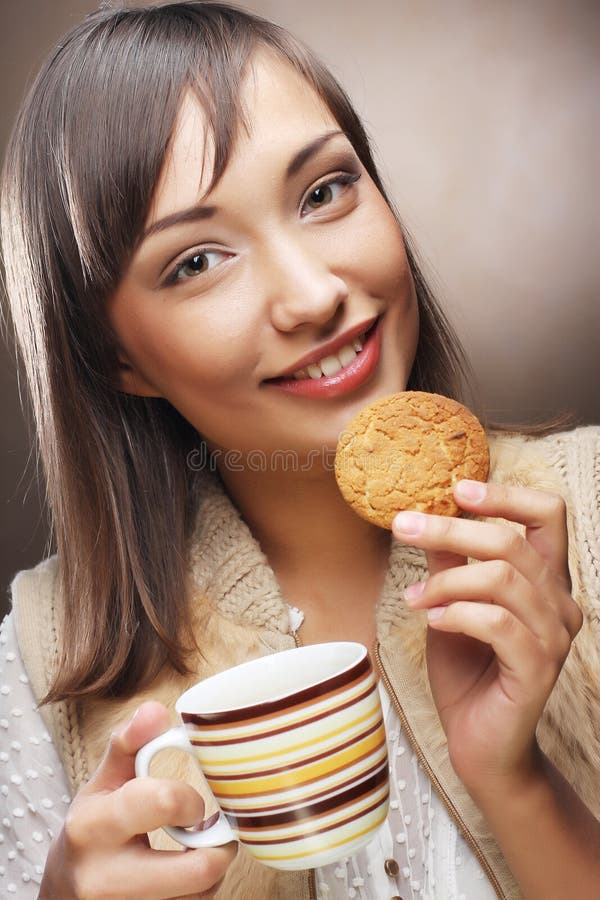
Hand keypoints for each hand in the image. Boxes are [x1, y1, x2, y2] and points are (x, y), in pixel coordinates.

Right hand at [40, 702, 235, 899]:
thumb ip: (129, 745)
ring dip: (210, 873)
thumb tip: (156, 710)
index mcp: (94, 826)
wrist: (64, 893)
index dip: (192, 801)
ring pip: (200, 896)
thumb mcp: (101, 785)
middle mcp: (104, 878)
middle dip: (219, 848)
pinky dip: (199, 894)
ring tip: (195, 853)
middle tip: (212, 832)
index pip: (165, 803)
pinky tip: (184, 879)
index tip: (194, 804)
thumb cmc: (91, 832)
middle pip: (197, 870)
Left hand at [392, 480, 581, 798]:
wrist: (479, 742)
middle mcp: (559, 603)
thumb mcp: (451, 603)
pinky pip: (497, 623)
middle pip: (511, 541)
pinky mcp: (537, 669)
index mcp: (545, 580)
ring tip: (415, 596)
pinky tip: (432, 621)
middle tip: (404, 526)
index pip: (548, 515)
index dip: (506, 494)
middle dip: (451, 528)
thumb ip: (449, 561)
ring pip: (501, 578)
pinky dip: (457, 613)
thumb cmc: (467, 670)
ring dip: (447, 580)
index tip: (458, 489)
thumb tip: (427, 514)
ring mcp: (553, 637)